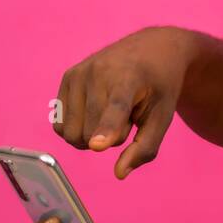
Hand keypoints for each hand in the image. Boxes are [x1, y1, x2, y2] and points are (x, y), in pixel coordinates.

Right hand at [54, 27, 198, 178]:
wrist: (154, 48)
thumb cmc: (161, 87)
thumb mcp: (163, 116)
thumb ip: (145, 147)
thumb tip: (119, 174)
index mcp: (130, 78)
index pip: (116, 108)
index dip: (106, 129)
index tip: (97, 146)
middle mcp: (99, 72)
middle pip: (90, 134)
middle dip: (110, 138)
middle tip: (128, 116)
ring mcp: (79, 73)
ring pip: (70, 133)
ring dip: (91, 135)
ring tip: (112, 112)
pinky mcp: (67, 77)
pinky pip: (59, 124)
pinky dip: (76, 128)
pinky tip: (95, 111)